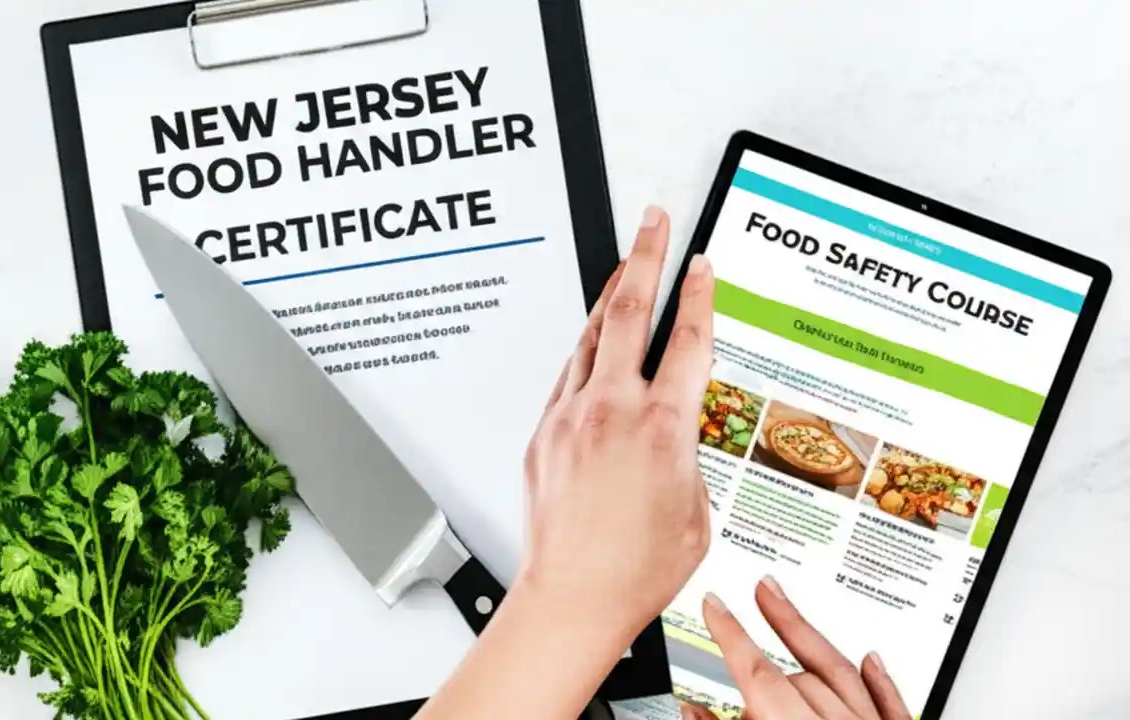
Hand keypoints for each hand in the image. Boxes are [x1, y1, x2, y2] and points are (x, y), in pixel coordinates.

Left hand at [518, 205, 716, 639]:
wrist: (573, 598)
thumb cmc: (636, 570)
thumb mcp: (696, 511)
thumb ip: (688, 459)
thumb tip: (675, 438)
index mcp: (664, 428)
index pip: (687, 340)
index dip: (698, 294)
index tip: (701, 265)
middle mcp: (613, 412)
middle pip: (628, 312)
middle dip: (645, 257)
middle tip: (652, 222)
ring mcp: (571, 418)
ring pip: (589, 338)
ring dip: (609, 298)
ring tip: (623, 270)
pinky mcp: (543, 435)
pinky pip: (566, 377)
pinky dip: (583, 352)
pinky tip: (591, 344)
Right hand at [690, 577, 910, 719]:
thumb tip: (691, 711)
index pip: (756, 673)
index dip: (730, 633)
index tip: (713, 603)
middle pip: (794, 675)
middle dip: (759, 655)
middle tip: (732, 626)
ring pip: (841, 674)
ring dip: (808, 639)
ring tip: (780, 603)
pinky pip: (891, 704)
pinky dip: (879, 680)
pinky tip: (870, 659)